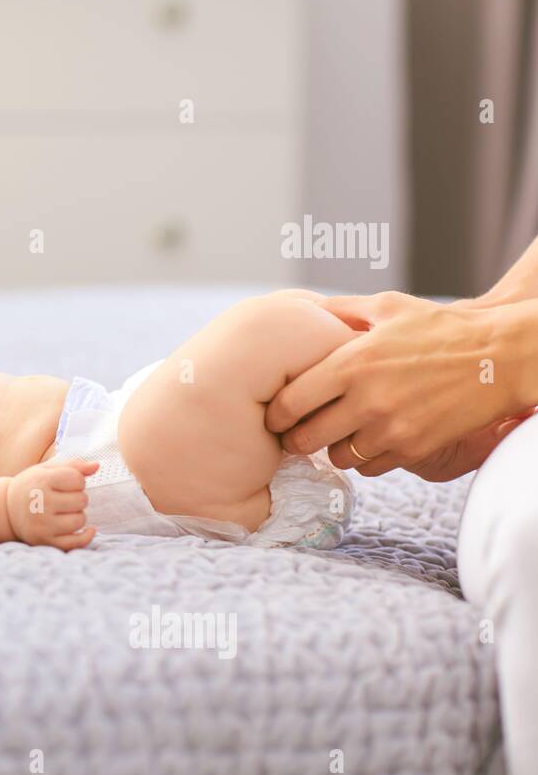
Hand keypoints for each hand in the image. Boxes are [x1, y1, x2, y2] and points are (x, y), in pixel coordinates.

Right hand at [5, 459, 97, 549]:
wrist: (7, 510)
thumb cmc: (32, 486)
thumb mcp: (47, 470)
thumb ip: (73, 465)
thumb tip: (97, 466)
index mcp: (41, 481)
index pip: (77, 479)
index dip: (78, 480)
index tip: (68, 483)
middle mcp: (40, 503)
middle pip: (81, 500)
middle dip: (78, 498)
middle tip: (65, 498)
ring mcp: (42, 525)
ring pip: (80, 520)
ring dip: (78, 515)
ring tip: (66, 512)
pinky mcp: (46, 541)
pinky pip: (76, 542)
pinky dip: (86, 536)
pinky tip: (88, 529)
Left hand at [264, 291, 532, 480]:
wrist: (500, 356)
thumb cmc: (441, 327)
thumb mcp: (387, 307)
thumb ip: (340, 310)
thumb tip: (304, 309)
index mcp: (351, 364)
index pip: (290, 402)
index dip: (275, 414)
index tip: (275, 415)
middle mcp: (366, 400)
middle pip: (306, 438)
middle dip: (296, 437)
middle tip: (297, 432)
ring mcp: (391, 429)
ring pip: (338, 457)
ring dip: (333, 448)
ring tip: (339, 433)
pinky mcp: (413, 448)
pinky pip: (371, 468)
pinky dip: (365, 458)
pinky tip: (370, 440)